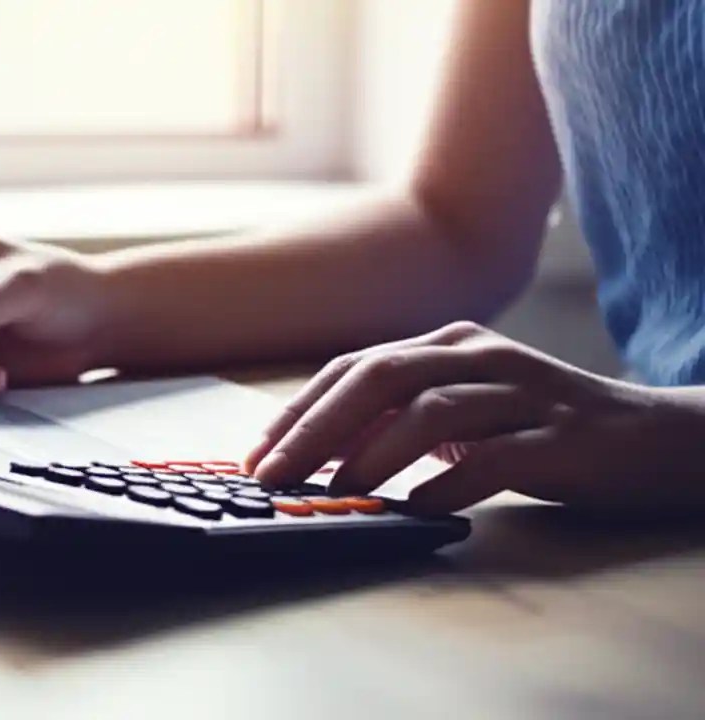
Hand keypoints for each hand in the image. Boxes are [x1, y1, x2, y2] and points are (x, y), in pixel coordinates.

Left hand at [245, 321, 704, 513]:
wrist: (653, 437)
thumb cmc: (539, 427)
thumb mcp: (463, 408)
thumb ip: (401, 415)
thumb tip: (318, 451)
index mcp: (447, 345)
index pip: (353, 367)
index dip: (299, 410)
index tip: (256, 456)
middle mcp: (479, 356)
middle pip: (379, 378)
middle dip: (316, 428)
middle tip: (273, 475)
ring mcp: (522, 393)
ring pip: (431, 411)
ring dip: (371, 453)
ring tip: (335, 492)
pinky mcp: (560, 436)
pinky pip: (493, 458)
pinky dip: (447, 484)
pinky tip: (415, 510)